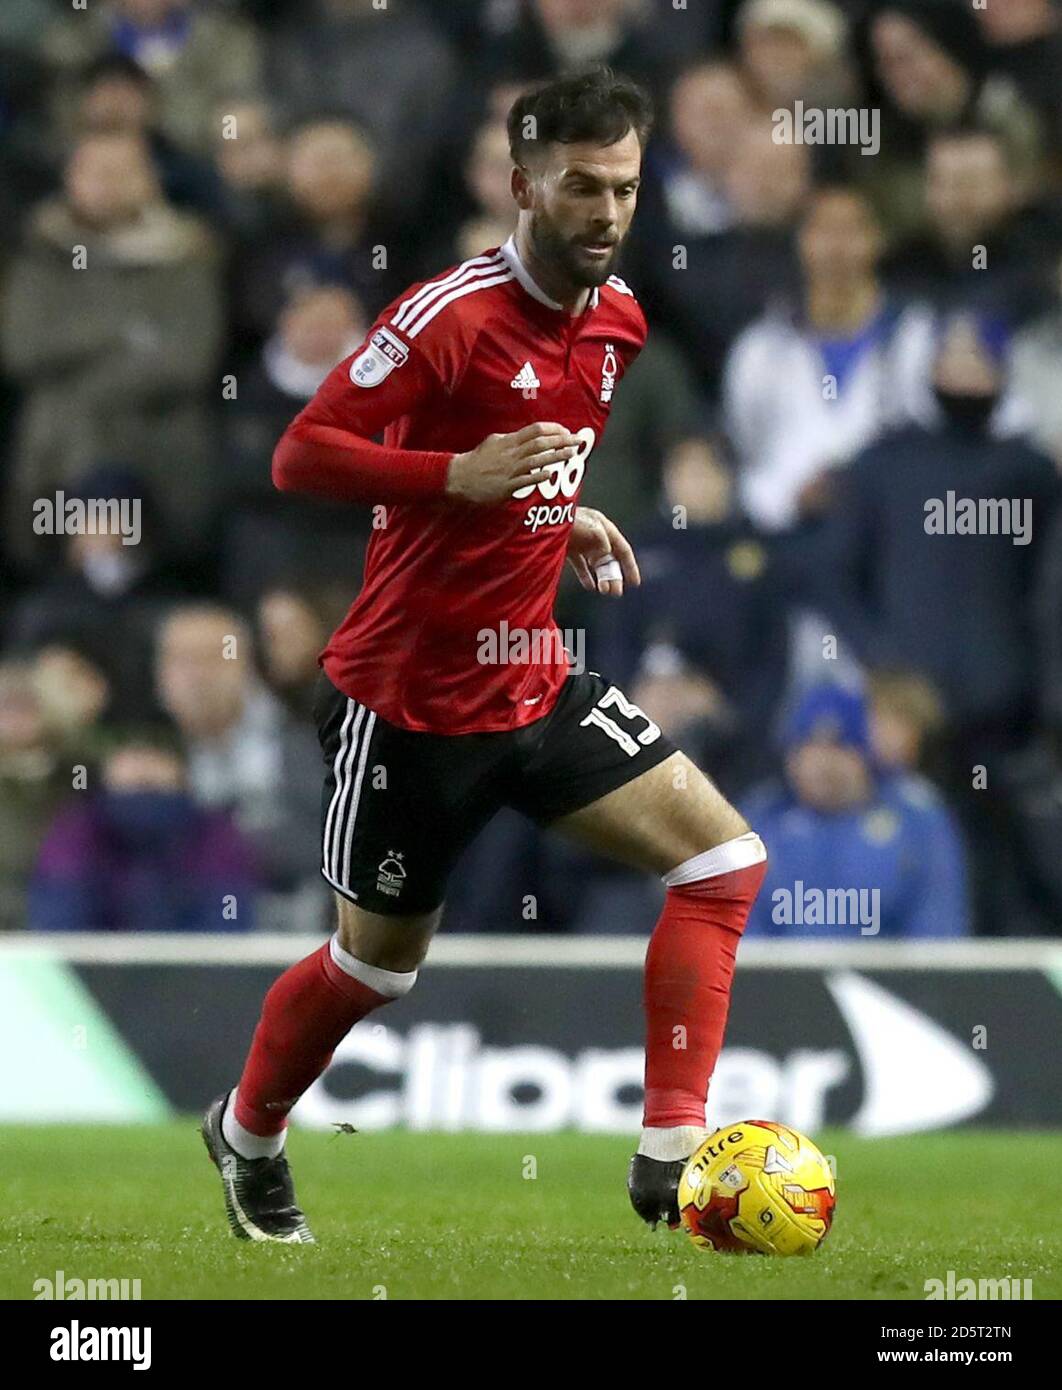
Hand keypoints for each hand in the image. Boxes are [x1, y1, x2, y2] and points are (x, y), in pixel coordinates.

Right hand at [446, 422, 577, 503]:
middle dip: (561, 441)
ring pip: (538, 460)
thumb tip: (524, 437)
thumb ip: (510, 439)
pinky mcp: (507, 486)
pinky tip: (551, 473)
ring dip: (557, 456)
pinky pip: (527, 480)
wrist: (460, 478)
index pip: (535, 430)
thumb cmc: (476, 461)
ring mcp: (510, 470)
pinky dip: (540, 475)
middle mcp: (512, 453)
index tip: (565, 431)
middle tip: (577, 440)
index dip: (553, 429)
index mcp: (508, 441)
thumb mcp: (492, 442)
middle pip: (541, 443)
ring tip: (571, 454)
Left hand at [566, 506, 639, 596]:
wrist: (542, 518)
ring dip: (602, 577)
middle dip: (614, 576)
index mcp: (604, 527)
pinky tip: (590, 586)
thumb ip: (603, 544)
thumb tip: (605, 556)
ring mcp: (581, 542)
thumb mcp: (593, 531)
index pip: (623, 549)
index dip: (630, 566)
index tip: (634, 583)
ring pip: (596, 564)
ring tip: (605, 591)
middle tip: (615, 592)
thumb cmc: (569, 520)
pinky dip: (585, 575)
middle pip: (610, 559)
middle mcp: (594, 534)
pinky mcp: (568, 548)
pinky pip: (580, 565)